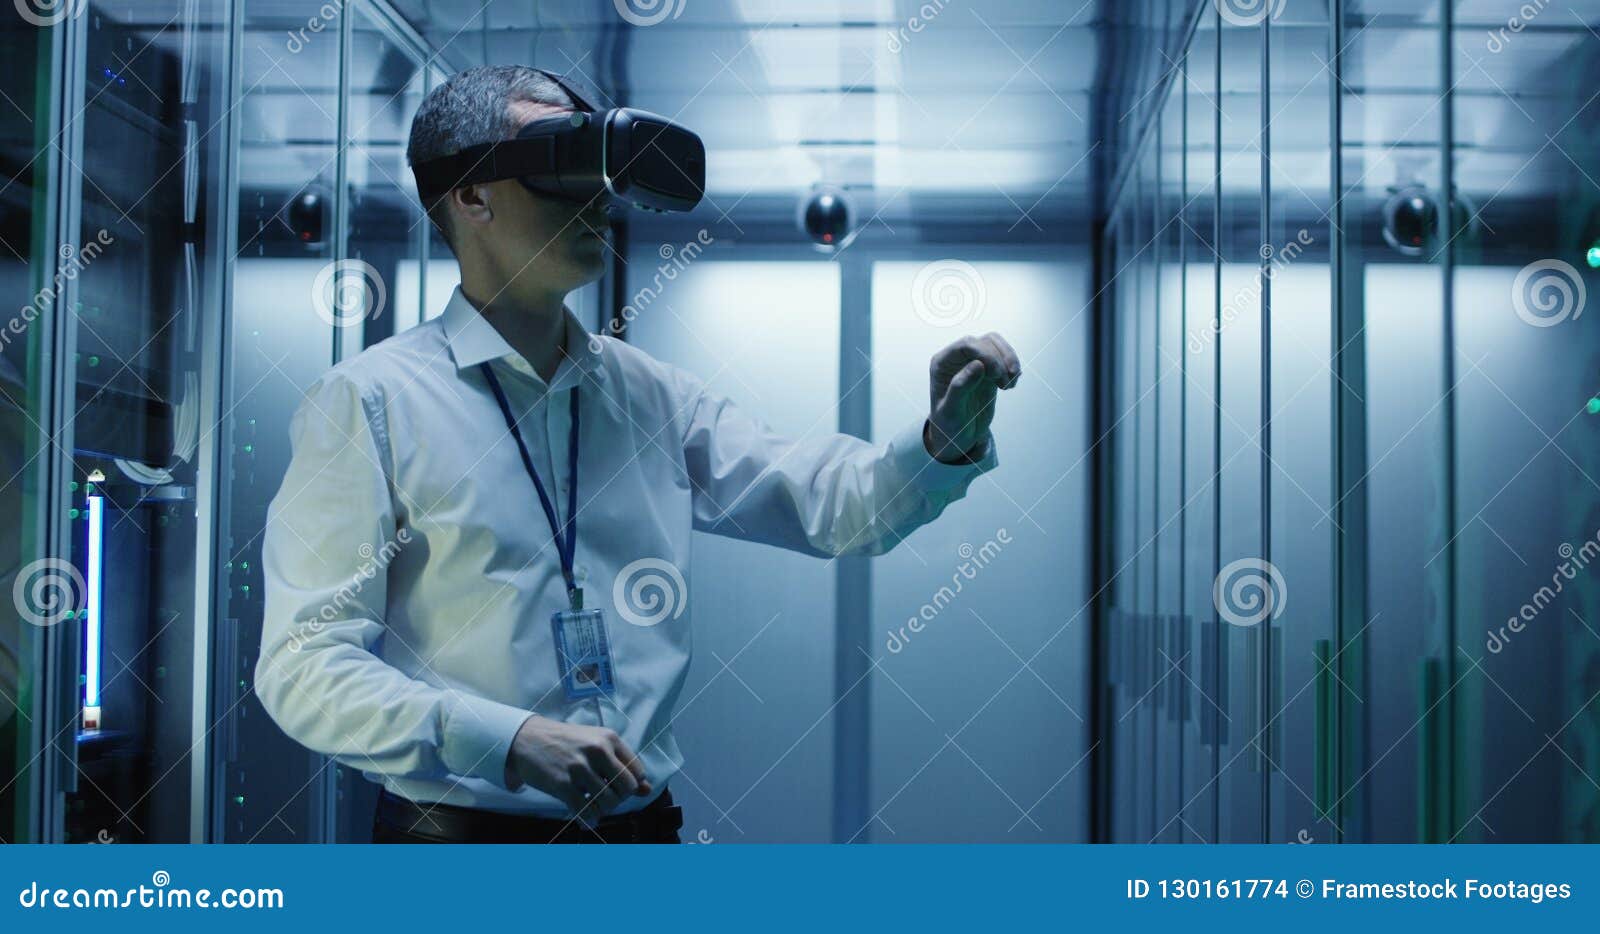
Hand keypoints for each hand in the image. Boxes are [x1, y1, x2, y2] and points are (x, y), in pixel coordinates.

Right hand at [505, 716, 651, 819]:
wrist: (528, 738)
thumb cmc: (566, 742)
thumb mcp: (596, 743)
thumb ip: (622, 765)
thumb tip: (647, 790)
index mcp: (609, 739)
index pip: (637, 771)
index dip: (630, 785)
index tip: (618, 788)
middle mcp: (597, 751)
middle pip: (625, 789)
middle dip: (618, 799)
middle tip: (605, 798)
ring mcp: (579, 767)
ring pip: (607, 802)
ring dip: (602, 810)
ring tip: (592, 806)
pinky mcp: (562, 784)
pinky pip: (585, 811)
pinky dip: (587, 819)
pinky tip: (584, 819)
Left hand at [925, 332, 1020, 462]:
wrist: (958, 436)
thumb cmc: (948, 424)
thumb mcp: (951, 411)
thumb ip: (960, 387)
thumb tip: (977, 365)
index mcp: (942, 363)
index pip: (966, 345)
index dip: (985, 354)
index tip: (997, 374)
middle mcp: (957, 359)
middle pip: (984, 342)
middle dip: (1000, 358)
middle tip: (1006, 382)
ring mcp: (974, 362)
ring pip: (996, 345)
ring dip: (1009, 360)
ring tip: (1011, 382)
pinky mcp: (988, 371)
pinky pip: (1004, 359)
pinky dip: (1012, 367)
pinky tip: (1012, 383)